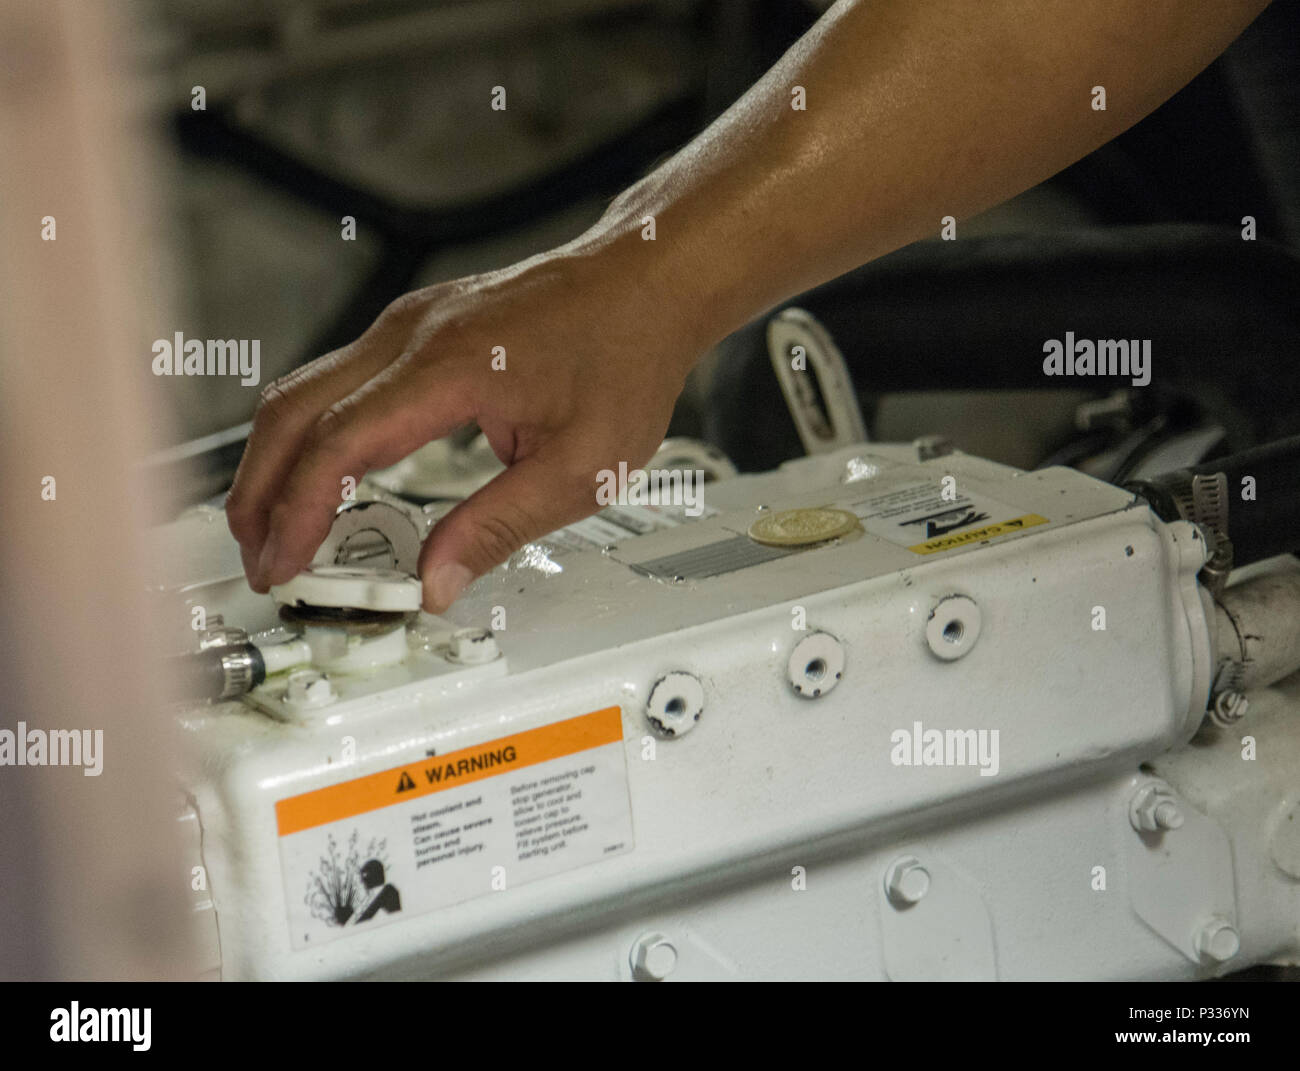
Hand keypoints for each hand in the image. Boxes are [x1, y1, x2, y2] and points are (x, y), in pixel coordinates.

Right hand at [226, 247, 701, 611]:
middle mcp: (412, 336)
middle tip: (258, 556)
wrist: (646, 282)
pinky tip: (326, 477)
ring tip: (279, 527)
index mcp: (447, 368)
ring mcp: (409, 325)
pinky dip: (315, 434)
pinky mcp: (418, 330)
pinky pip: (340, 381)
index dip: (299, 514)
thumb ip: (499, 527)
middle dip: (260, 491)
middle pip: (293, 410)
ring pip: (306, 391)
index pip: (338, 445)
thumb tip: (436, 581)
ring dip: (280, 461)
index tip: (283, 564)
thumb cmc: (624, 356)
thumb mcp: (580, 467)